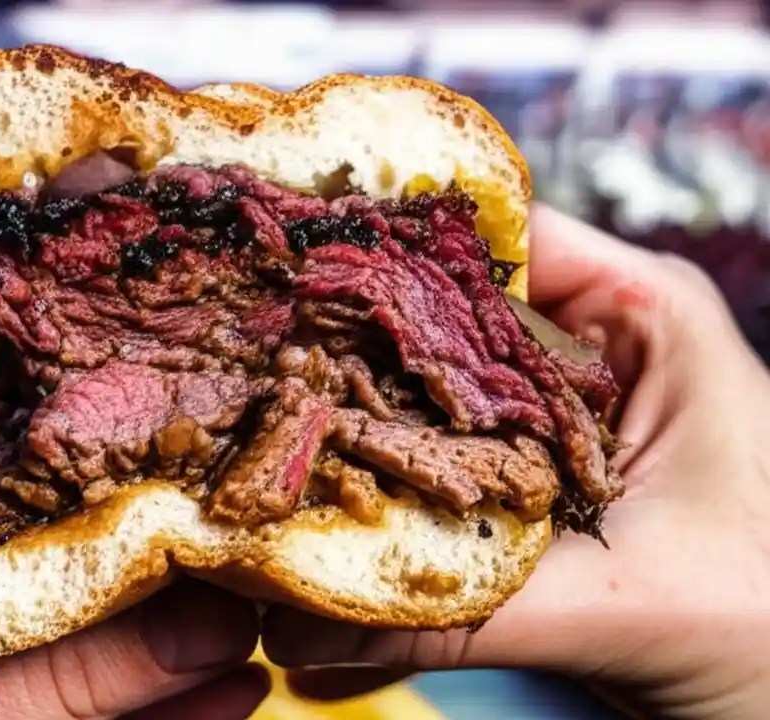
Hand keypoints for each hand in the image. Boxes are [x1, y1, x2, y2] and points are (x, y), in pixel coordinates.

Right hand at [260, 206, 769, 719]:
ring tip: (255, 467)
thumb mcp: (618, 606)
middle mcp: (584, 349)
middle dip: (340, 362)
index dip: (380, 249)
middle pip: (434, 322)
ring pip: (420, 403)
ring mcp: (549, 417)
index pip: (486, 237)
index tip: (281, 281)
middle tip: (242, 386)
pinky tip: (314, 557)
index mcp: (637, 317)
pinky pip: (431, 476)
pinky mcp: (527, 482)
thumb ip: (456, 614)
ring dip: (348, 448)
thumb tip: (296, 626)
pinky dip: (379, 514)